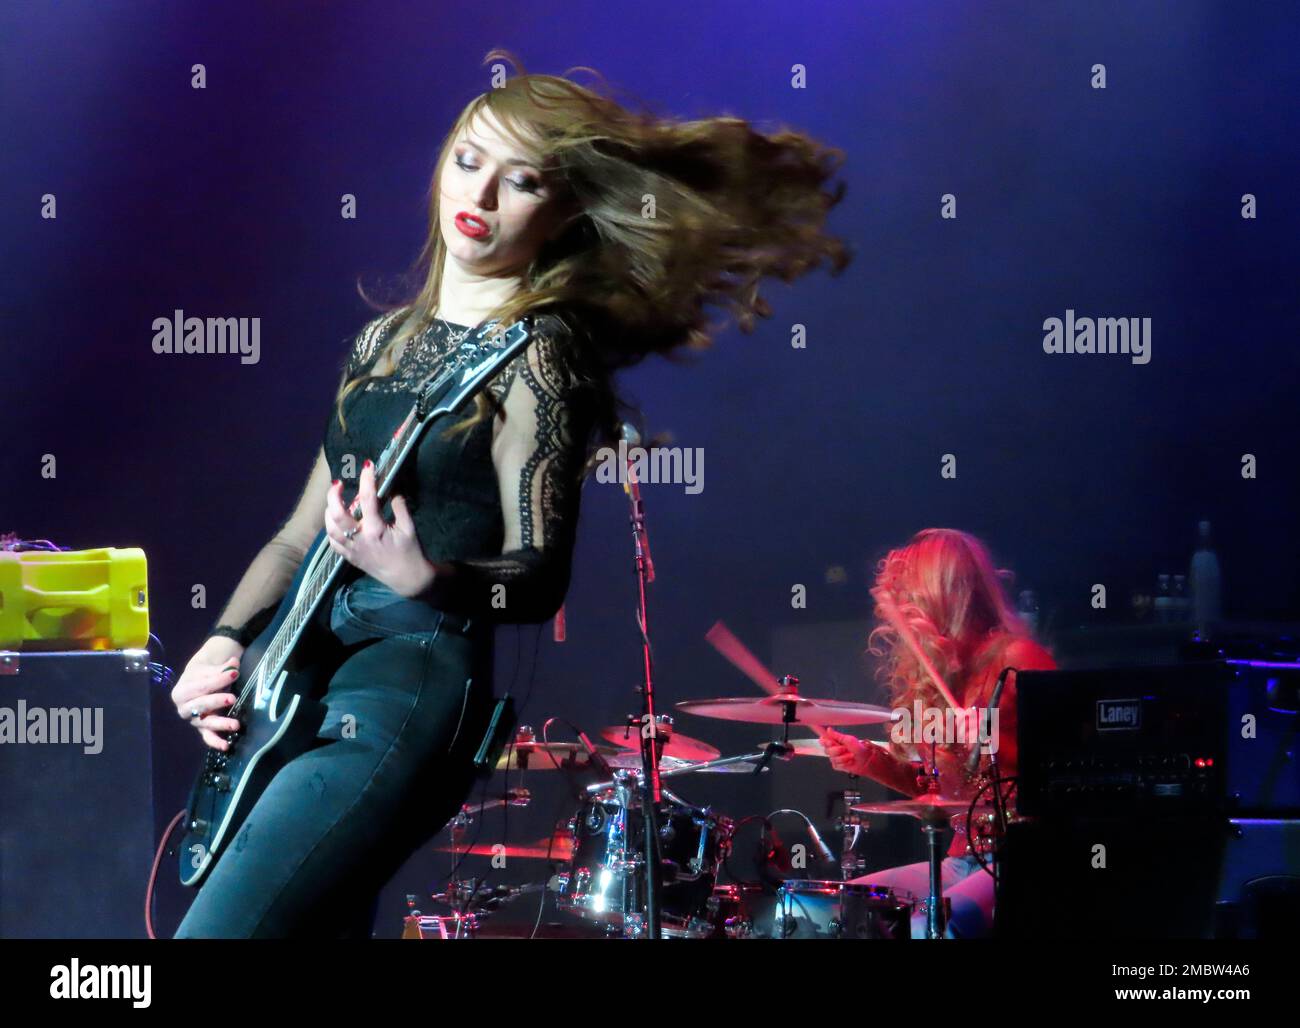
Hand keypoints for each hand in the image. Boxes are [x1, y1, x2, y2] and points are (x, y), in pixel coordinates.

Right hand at [172, 649, 241, 750]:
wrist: (200, 680)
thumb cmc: (204, 673)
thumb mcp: (210, 667)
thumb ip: (222, 667)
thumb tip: (233, 663)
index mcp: (181, 691)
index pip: (200, 686)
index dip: (218, 680)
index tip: (235, 673)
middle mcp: (183, 708)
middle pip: (200, 705)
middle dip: (217, 701)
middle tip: (233, 698)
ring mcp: (193, 720)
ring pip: (205, 723)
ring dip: (221, 723)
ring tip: (235, 724)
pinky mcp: (203, 729)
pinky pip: (208, 737)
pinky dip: (216, 742)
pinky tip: (226, 745)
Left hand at [325, 460, 436, 596]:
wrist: (408, 579)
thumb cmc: (411, 552)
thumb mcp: (409, 527)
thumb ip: (399, 506)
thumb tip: (391, 488)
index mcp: (376, 529)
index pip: (367, 498)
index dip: (367, 479)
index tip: (368, 466)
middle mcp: (360, 539)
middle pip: (337, 513)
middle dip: (334, 495)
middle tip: (339, 484)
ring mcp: (352, 549)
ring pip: (330, 528)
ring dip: (329, 511)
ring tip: (335, 501)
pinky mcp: (350, 557)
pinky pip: (333, 542)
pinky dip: (331, 529)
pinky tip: (335, 521)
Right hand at [820, 727, 870, 775]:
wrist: (866, 761)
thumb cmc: (860, 749)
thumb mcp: (849, 740)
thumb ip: (837, 735)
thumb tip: (829, 730)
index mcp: (836, 741)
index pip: (824, 739)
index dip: (824, 741)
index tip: (829, 741)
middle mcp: (834, 749)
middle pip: (827, 750)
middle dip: (836, 750)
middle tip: (845, 749)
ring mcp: (835, 758)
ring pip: (832, 758)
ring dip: (843, 758)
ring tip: (850, 756)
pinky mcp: (838, 765)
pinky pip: (836, 765)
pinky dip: (843, 764)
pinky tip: (849, 762)